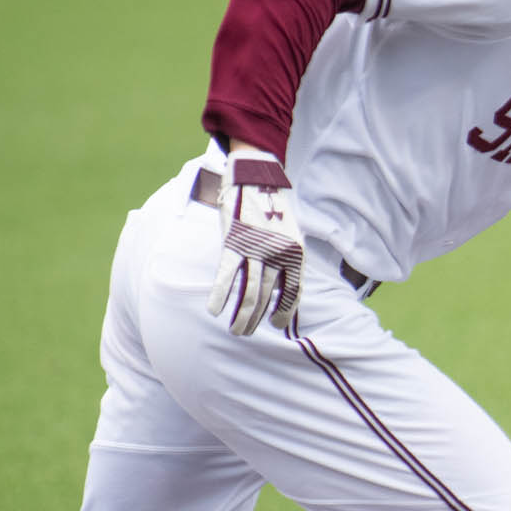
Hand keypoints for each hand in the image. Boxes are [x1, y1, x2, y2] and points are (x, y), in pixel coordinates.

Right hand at [206, 149, 304, 334]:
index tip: (276, 324)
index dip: (284, 311)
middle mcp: (278, 255)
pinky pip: (226, 275)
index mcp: (296, 253)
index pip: (294, 292)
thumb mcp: (292, 233)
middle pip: (268, 297)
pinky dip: (219, 294)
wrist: (258, 176)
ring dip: (241, 315)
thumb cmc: (274, 206)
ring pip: (249, 292)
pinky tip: (213, 310)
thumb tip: (281, 282)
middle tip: (245, 333)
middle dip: (257, 319)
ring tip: (235, 331)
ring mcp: (256, 250)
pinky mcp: (234, 242)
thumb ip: (288, 257)